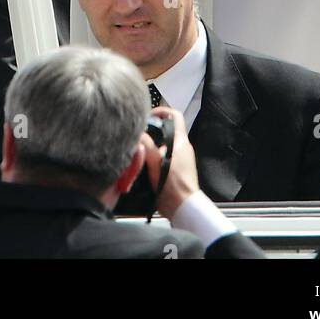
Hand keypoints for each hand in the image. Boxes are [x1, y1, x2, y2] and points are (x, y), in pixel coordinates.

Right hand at [141, 106, 199, 220]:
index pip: (175, 116)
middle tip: (138, 133)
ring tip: (137, 147)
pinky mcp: (177, 170)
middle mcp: (182, 147)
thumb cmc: (172, 183)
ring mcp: (181, 159)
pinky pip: (164, 156)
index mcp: (181, 141)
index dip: (162, 111)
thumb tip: (137, 134)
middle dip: (153, 129)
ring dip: (152, 144)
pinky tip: (143, 162)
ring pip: (164, 144)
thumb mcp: (156, 161)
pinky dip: (154, 156)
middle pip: (167, 130)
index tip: (148, 115)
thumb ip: (146, 145)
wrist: (182, 207)